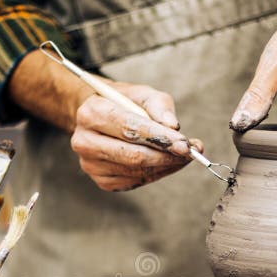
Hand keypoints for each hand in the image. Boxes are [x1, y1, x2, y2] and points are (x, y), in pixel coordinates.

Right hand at [71, 82, 203, 190]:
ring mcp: (90, 164)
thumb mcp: (142, 94)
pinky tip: (167, 163)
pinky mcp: (101, 180)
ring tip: (184, 156)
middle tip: (191, 153)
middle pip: (133, 155)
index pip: (129, 129)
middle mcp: (85, 141)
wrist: (99, 118)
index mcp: (91, 113)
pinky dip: (156, 174)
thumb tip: (173, 127)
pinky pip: (135, 181)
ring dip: (166, 166)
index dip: (160, 138)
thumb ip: (159, 106)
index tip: (186, 144)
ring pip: (136, 171)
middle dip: (167, 156)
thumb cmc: (124, 103)